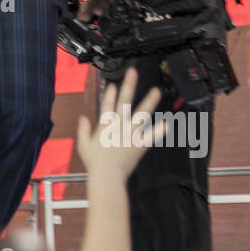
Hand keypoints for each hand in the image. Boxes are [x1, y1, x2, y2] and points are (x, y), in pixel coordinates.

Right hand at [75, 68, 165, 184]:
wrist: (107, 177)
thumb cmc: (95, 164)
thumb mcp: (83, 145)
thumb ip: (83, 130)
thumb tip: (83, 118)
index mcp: (104, 126)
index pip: (106, 104)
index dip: (109, 92)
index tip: (112, 83)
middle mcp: (118, 126)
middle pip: (124, 101)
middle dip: (128, 85)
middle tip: (133, 72)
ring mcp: (130, 134)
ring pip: (141, 114)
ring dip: (149, 101)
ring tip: (157, 91)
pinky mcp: (139, 145)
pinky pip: (150, 136)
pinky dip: (158, 130)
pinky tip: (167, 124)